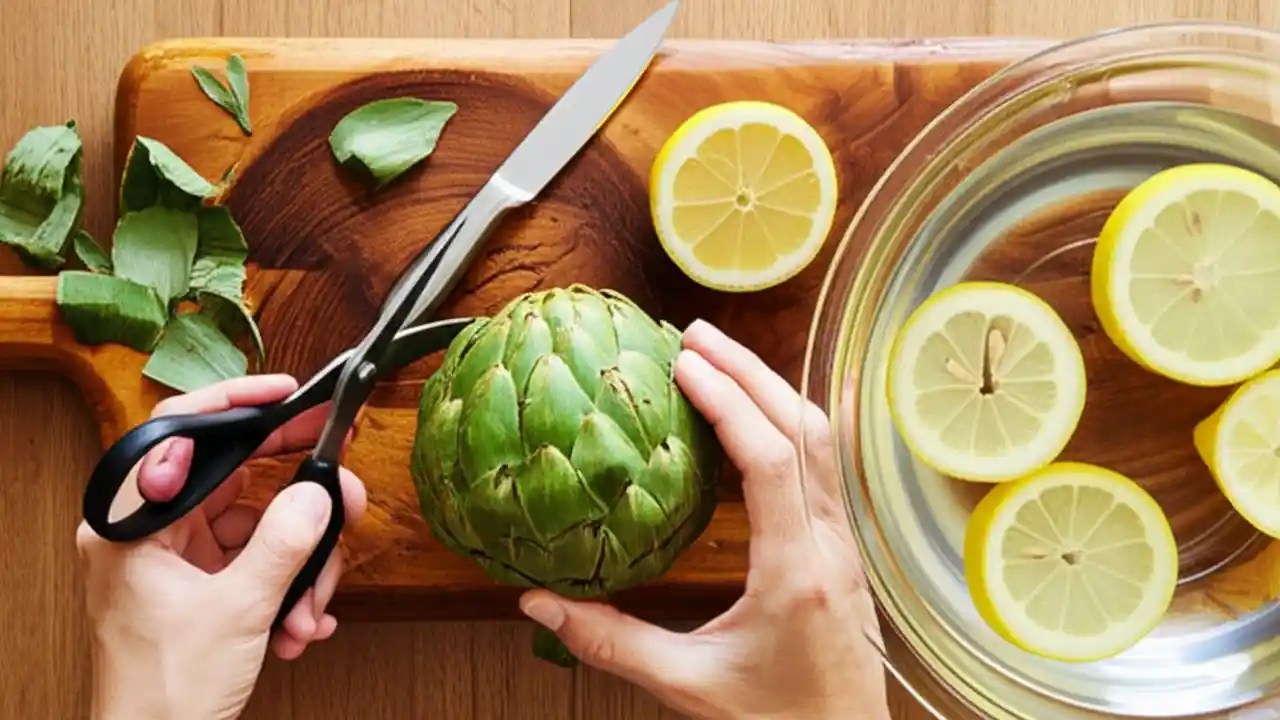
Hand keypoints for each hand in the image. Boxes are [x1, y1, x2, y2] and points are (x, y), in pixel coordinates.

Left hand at [76, 374, 368, 719]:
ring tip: (312, 604)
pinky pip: (260, 564)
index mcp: (134, 526)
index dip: (239, 404)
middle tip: (343, 486)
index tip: (290, 395)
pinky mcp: (202, 589)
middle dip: (298, 498)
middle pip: (237, 480)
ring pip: (259, 528)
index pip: (182, 434)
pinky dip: (289, 590)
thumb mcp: (237, 611)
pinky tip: (301, 623)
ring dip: (299, 566)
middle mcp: (152, 535)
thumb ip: (283, 543)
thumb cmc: (162, 695)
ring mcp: (179, 562)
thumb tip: (318, 493)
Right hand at [518, 321, 889, 719]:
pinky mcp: (844, 552)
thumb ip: (611, 644)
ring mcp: (846, 546)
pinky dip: (788, 424)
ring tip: (722, 357)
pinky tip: (755, 416)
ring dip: (775, 391)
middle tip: (696, 333)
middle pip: (804, 431)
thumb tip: (537, 602)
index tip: (684, 361)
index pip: (768, 460)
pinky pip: (823, 467)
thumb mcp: (687, 686)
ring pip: (823, 443)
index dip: (727, 401)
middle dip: (752, 371)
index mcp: (795, 572)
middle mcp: (831, 547)